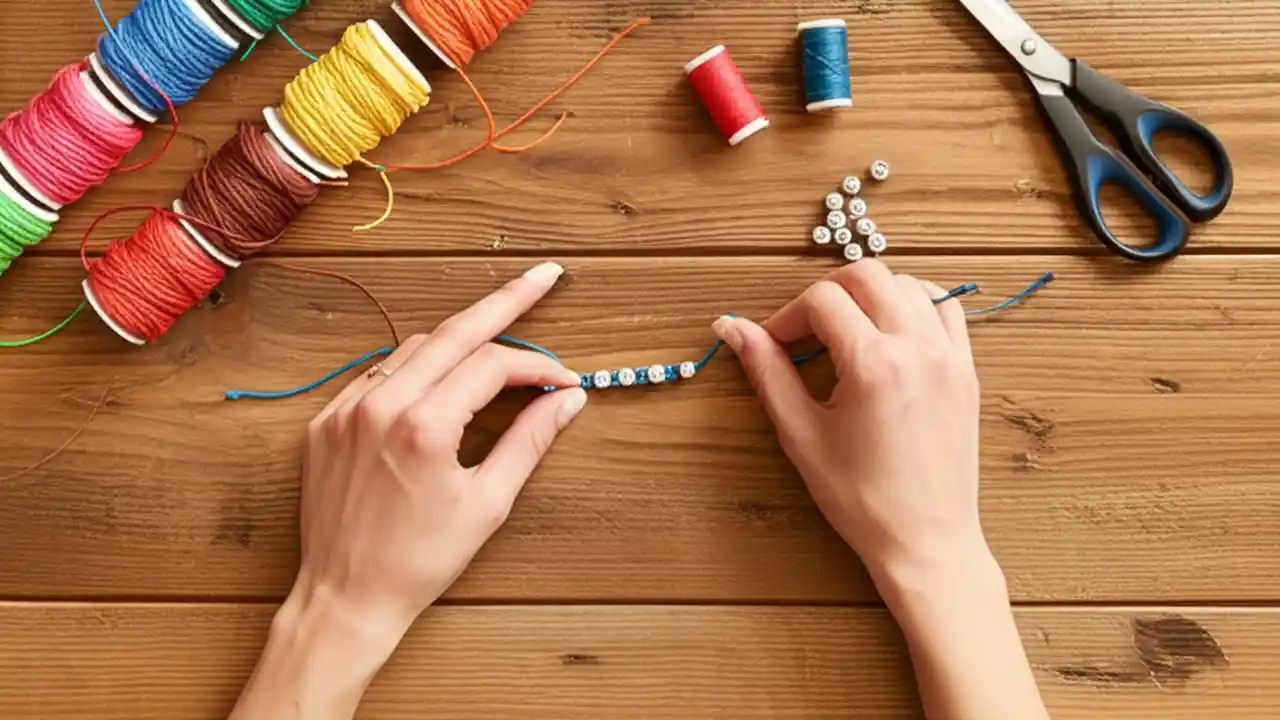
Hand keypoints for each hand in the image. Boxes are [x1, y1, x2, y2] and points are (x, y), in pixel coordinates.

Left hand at [231, 262, 586, 719]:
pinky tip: (439, 377)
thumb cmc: (419, 562)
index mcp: (423, 426)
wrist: (345, 597)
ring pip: (413, 348)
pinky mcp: (324, 422)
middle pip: (453, 332)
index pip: (492, 365)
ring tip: (496, 341)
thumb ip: (529, 442)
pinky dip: (414, 366)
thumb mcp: (487, 503)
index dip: (535, 366)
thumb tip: (567, 400)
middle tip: (542, 278)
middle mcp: (380, 405)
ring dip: (458, 340)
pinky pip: (377, 373)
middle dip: (503, 303)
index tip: (562, 380)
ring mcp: (346, 409)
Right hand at [713, 259, 984, 587]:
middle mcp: (917, 349)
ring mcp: (949, 357)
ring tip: (846, 333)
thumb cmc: (861, 500)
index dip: (786, 316)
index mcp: (873, 365)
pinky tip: (890, 334)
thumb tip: (732, 328)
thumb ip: (767, 372)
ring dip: (870, 295)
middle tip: (804, 330)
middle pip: (867, 275)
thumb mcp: (801, 435)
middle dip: (826, 293)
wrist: (926, 541)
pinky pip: (945, 310)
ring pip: (908, 285)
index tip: (773, 344)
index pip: (822, 300)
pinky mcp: (966, 371)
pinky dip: (915, 305)